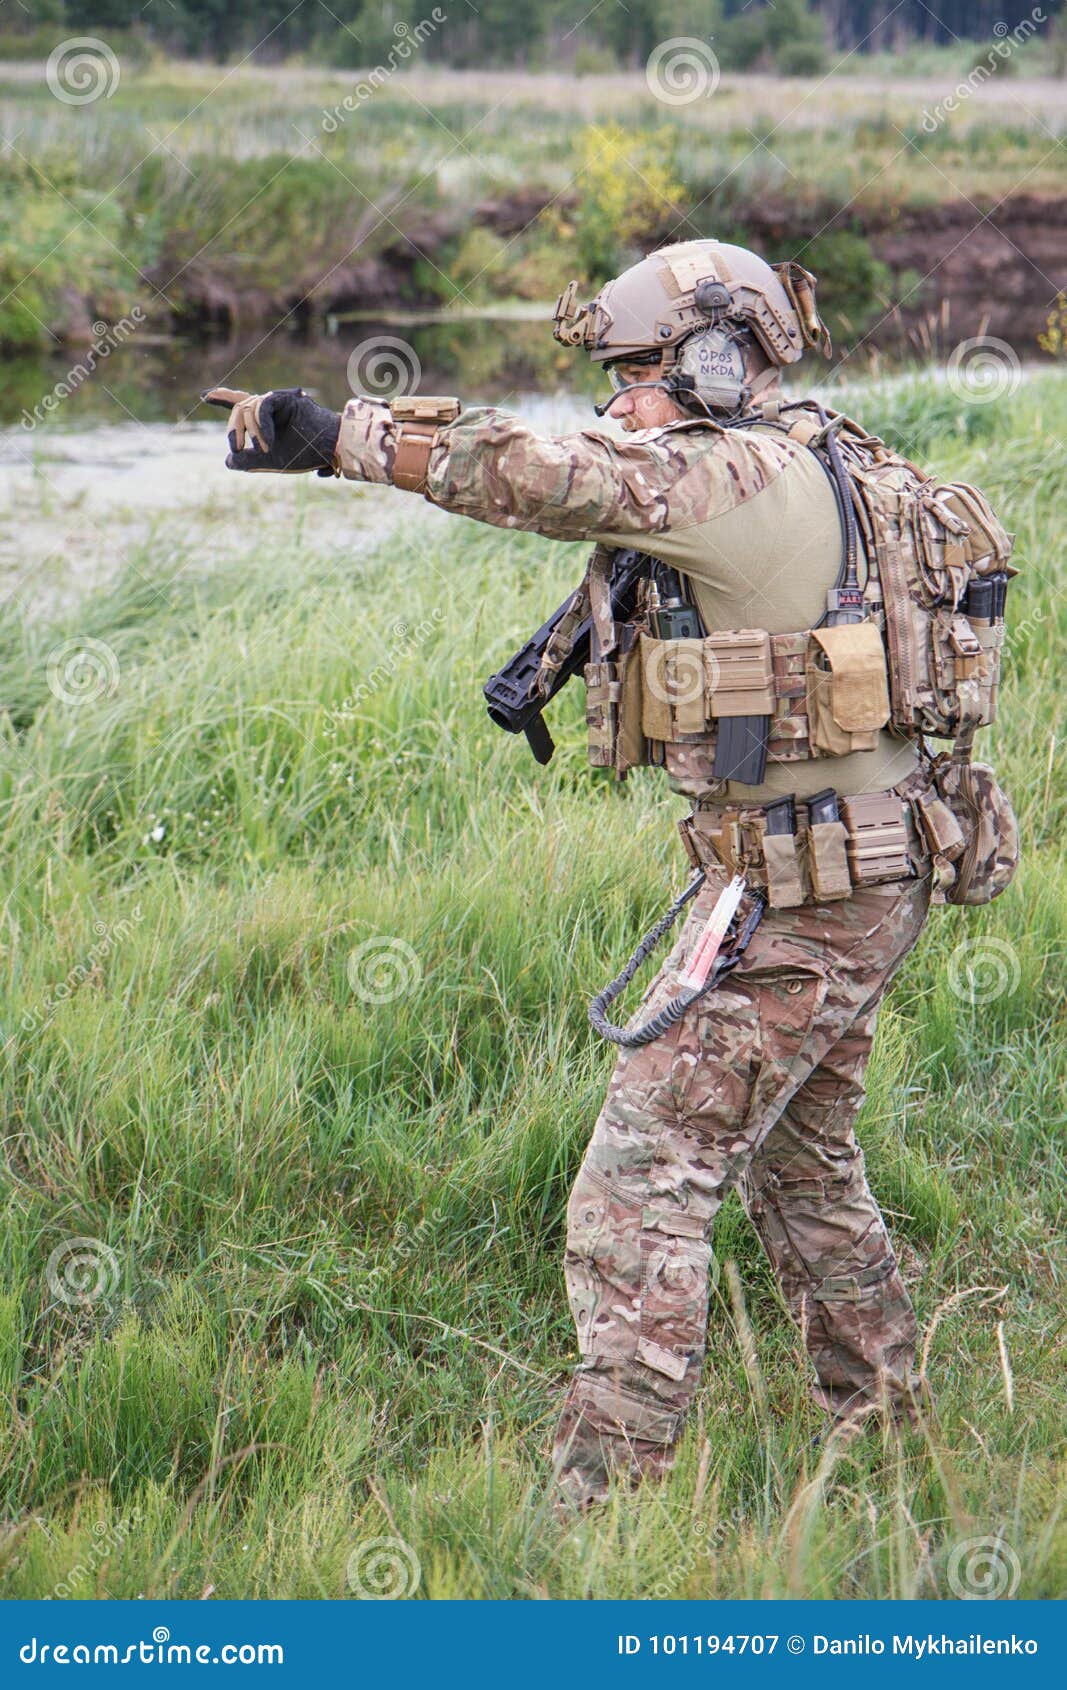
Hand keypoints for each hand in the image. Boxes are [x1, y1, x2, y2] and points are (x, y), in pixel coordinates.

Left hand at [201, 386, 341, 473]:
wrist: (330, 449)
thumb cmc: (305, 453)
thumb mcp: (270, 461)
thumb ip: (248, 461)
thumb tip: (228, 461)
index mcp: (266, 417)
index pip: (239, 403)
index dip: (221, 397)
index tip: (203, 396)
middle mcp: (269, 404)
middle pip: (238, 409)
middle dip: (233, 430)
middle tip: (238, 448)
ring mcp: (277, 399)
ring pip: (247, 409)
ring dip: (252, 433)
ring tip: (265, 450)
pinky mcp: (284, 397)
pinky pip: (260, 408)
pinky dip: (262, 427)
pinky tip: (269, 442)